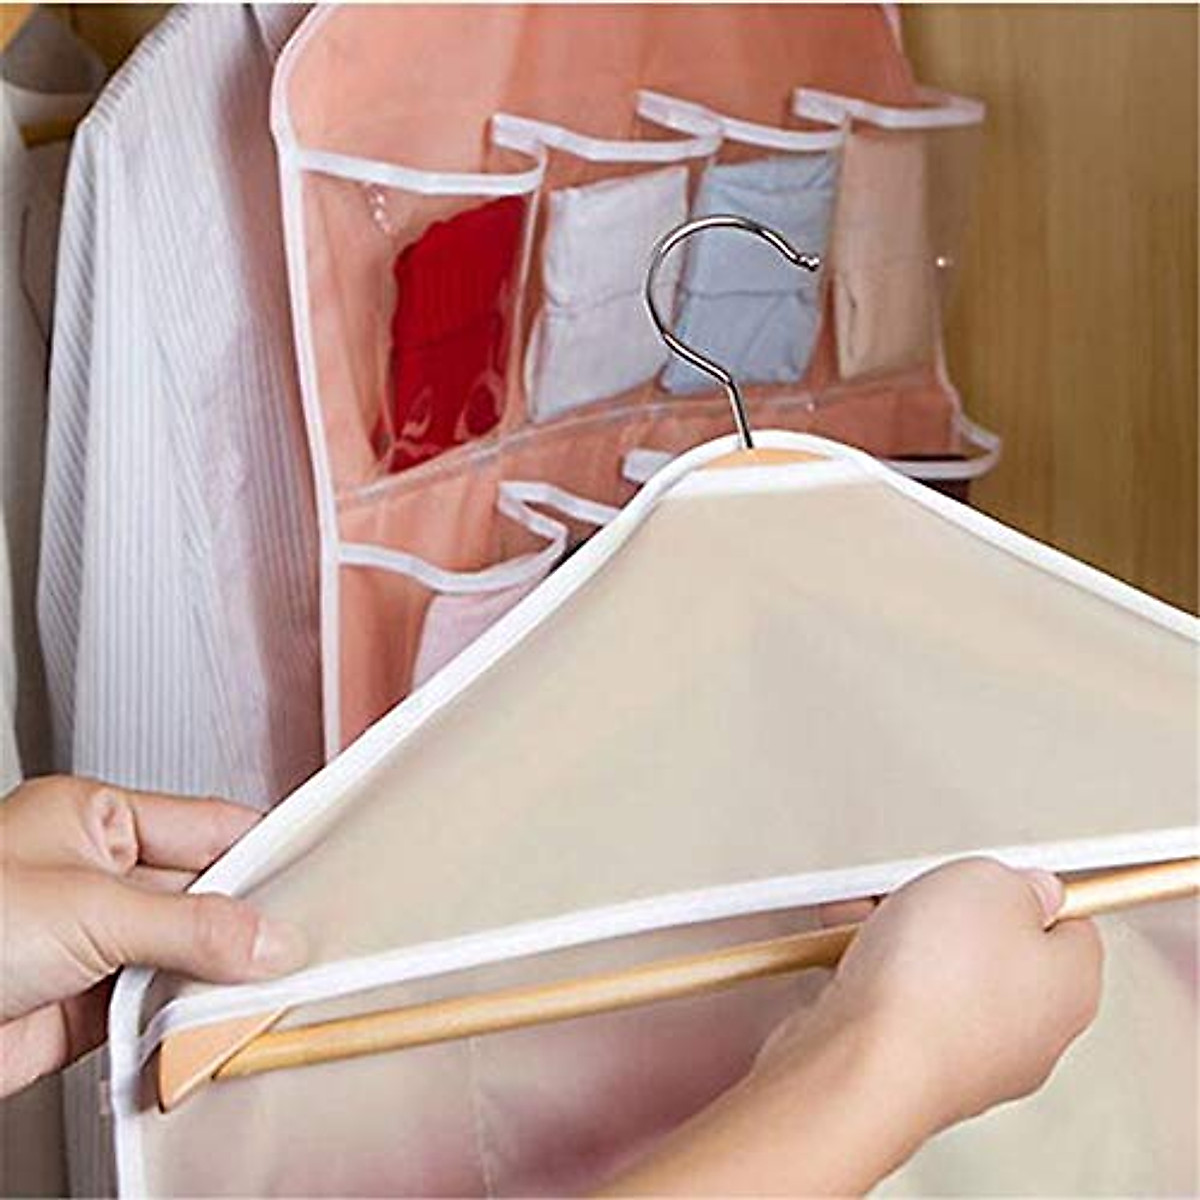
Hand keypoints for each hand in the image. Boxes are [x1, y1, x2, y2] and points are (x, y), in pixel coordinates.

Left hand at [1, 775, 306, 1096]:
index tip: (316, 870)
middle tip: (296, 941)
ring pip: (184, 954)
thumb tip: (268, 938)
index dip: (262, 848)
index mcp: (93, 819)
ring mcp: (92, 942)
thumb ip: (189, 926)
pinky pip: (157, 1007)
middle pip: (200, 894)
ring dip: (217, 976)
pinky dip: (185, 1019)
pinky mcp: (85, 1007)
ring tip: (262, 986)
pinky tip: (211, 1022)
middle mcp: (95, 877)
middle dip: (244, 920)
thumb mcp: (88, 909)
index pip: (204, 824)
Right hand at [760, 857, 1103, 1131]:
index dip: (1025, 888)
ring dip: (899, 937)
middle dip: (949, 912)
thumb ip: (1018, 881)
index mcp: (1071, 987)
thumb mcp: (989, 883)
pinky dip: (868, 971)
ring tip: (870, 921)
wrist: (861, 1060)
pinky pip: (893, 999)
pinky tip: (844, 953)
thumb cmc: (933, 986)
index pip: (1069, 923)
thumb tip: (1021, 890)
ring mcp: (970, 1056)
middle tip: (924, 894)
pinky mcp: (911, 1065)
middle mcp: (1031, 1033)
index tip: (992, 870)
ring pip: (936, 970)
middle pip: (993, 945)